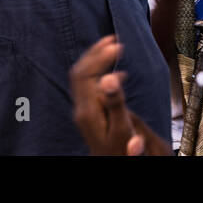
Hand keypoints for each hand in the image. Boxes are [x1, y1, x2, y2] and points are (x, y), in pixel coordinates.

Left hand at [70, 36, 170, 155]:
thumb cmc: (120, 149)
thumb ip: (115, 102)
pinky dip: (99, 72)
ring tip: (111, 47)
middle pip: (80, 72)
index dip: (100, 56)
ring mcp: (83, 110)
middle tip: (112, 39)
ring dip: (95, 59)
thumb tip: (109, 77)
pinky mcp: (88, 112)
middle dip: (95, 52)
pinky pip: (88, 85)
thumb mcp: (122, 127)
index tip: (118, 45)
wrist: (113, 162)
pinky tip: (115, 74)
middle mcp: (82, 107)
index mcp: (88, 109)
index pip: (86, 73)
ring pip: (82, 77)